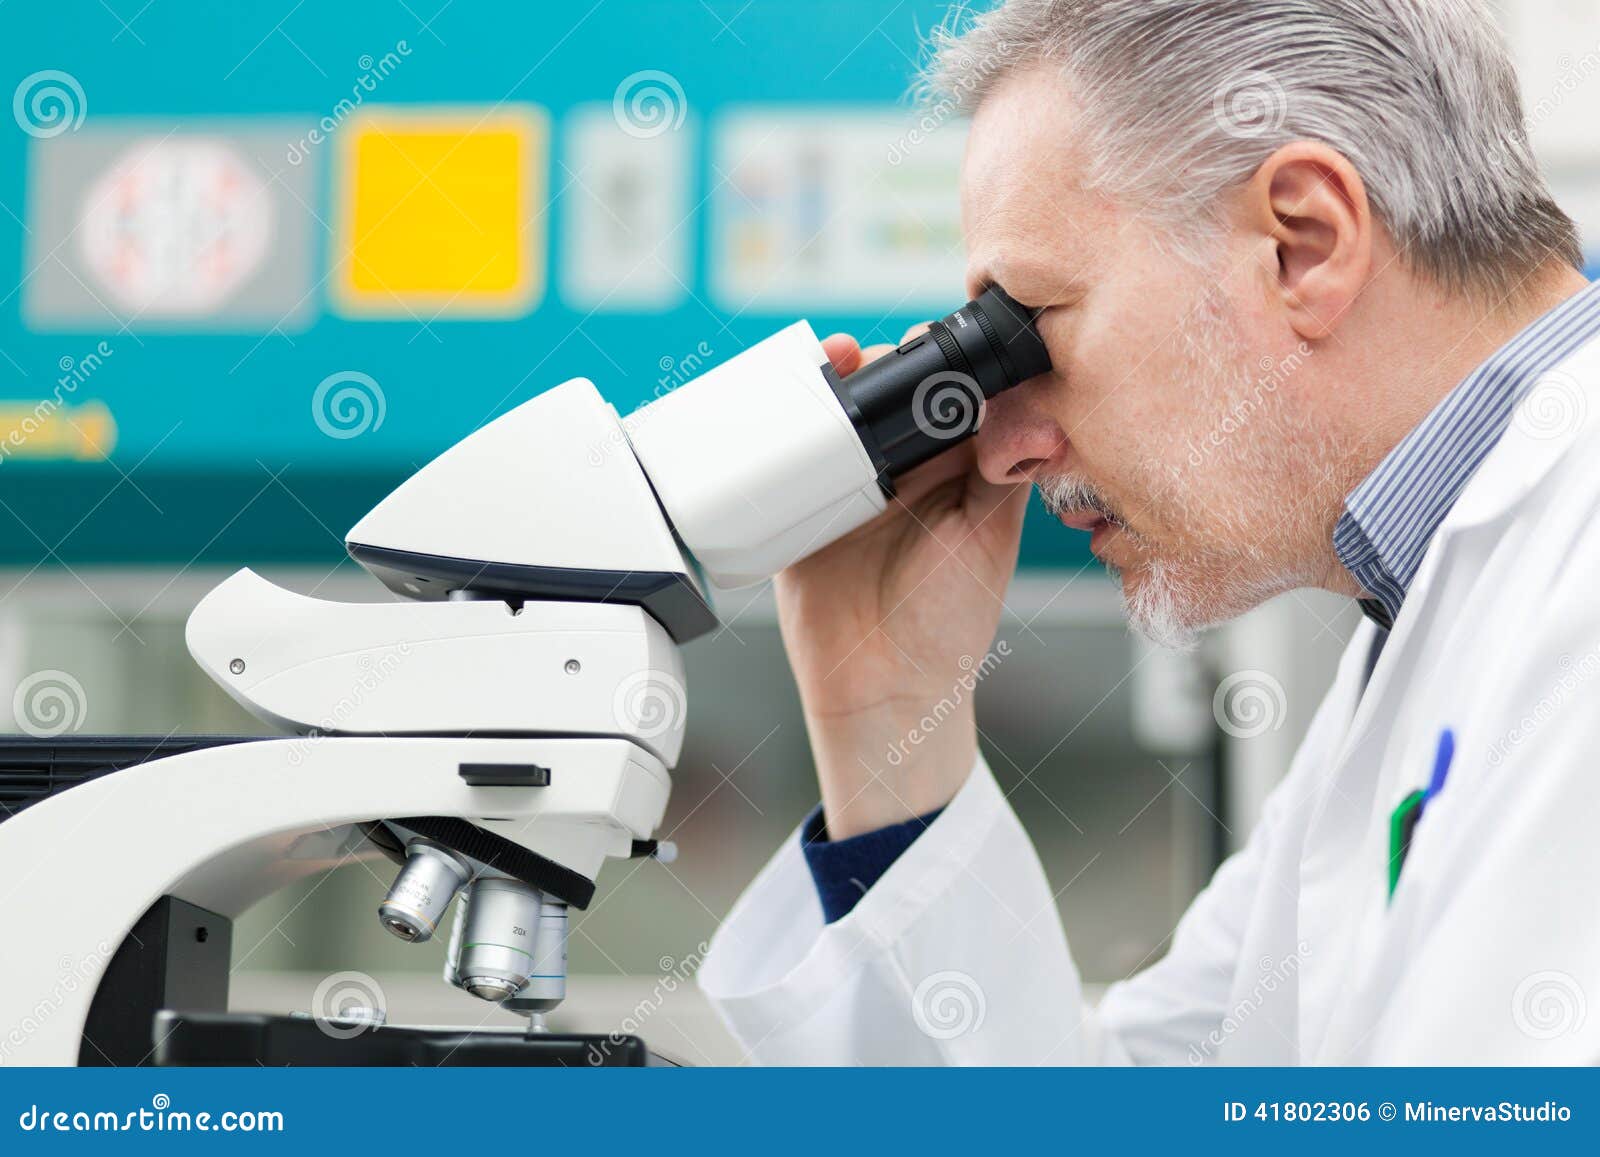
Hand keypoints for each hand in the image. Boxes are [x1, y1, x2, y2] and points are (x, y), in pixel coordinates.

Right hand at [776, 327, 1029, 837]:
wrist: (883, 690)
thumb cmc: (948, 625)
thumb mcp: (988, 540)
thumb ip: (1001, 474)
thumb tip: (1013, 406)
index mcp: (956, 471)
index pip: (949, 394)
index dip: (941, 362)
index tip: (933, 340)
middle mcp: (904, 472)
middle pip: (888, 393)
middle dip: (880, 365)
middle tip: (870, 357)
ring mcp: (850, 488)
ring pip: (838, 416)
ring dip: (831, 384)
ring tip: (833, 364)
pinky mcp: (799, 510)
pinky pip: (787, 458)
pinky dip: (783, 428)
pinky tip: (789, 404)